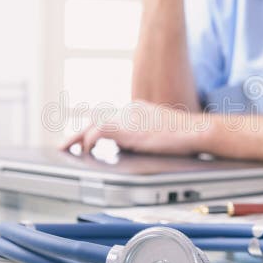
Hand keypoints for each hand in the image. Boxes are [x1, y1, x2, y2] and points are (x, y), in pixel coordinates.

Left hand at [60, 100, 209, 155]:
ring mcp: (126, 117)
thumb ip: (145, 137)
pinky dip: (88, 141)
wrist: (196, 132)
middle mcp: (130, 110)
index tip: (86, 142)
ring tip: (67, 148)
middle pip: (97, 119)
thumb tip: (134, 148)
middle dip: (80, 133)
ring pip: (92, 124)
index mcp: (138, 110)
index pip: (111, 118)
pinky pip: (97, 131)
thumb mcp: (162, 134)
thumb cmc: (186, 137)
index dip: (96, 131)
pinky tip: (86, 151)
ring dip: (77, 137)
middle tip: (66, 145)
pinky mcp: (126, 127)